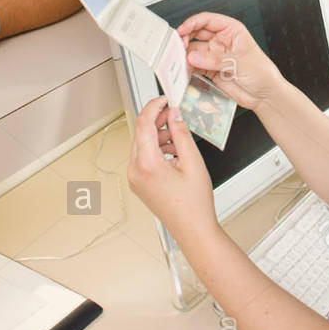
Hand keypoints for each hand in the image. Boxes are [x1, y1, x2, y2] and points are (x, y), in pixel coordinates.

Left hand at [127, 96, 219, 237]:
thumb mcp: (193, 162)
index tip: (164, 99)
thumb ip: (181, 134)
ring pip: (142, 145)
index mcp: (147, 164)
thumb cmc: (194, 204)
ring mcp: (135, 178)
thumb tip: (174, 115)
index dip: (153, 107)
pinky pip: (144, 157)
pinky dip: (157, 149)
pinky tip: (174, 152)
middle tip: (175, 115)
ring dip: (159, 136)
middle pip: (141, 134)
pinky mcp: (139, 183)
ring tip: (180, 138)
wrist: (193, 230)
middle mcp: (135, 171)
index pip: (143, 124)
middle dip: (158, 122)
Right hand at [178, 12, 284, 110]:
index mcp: (232, 30)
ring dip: (185, 54)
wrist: (265, 95)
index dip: (192, 23)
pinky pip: (195, 66)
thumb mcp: (240, 63)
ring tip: (179, 60)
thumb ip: (215, 60)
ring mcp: (215, 56)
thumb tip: (194, 57)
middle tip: (177, 46)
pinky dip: (187, 67)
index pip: (208, 20)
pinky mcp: (210, 70)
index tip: (182, 30)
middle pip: (197, 33)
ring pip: (193, 50)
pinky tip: (184, 70)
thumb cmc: (262, 73)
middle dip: (185, 38)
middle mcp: (221, 41)